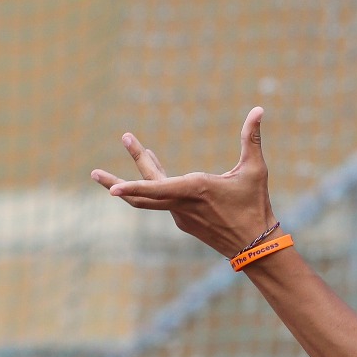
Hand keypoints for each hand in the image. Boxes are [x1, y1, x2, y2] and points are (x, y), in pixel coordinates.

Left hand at [93, 106, 277, 257]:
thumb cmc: (255, 206)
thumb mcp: (255, 170)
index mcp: (195, 190)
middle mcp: (181, 205)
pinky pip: (161, 203)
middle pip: (141, 194)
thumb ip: (252, 138)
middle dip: (117, 180)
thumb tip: (260, 109)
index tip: (111, 190)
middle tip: (96, 169)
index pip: (156, 188)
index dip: (132, 187)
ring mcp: (180, 216)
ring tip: (108, 176)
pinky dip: (152, 187)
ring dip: (131, 183)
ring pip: (148, 199)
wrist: (255, 247)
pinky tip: (157, 175)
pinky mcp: (184, 223)